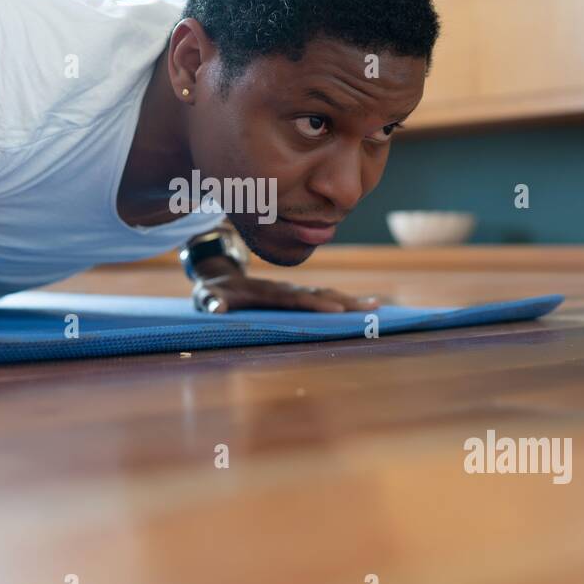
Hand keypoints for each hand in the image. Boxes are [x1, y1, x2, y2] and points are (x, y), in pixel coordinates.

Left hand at [192, 272, 379, 313]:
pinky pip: (322, 298)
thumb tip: (216, 307)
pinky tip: (362, 307)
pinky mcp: (297, 297)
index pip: (296, 298)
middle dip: (345, 300)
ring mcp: (293, 292)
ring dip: (349, 300)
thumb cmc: (213, 291)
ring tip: (376, 306)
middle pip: (319, 293)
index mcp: (268, 292)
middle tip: (371, 307)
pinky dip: (342, 302)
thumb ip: (210, 301)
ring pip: (325, 293)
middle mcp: (286, 289)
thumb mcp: (207, 296)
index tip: (336, 308)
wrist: (220, 275)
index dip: (315, 302)